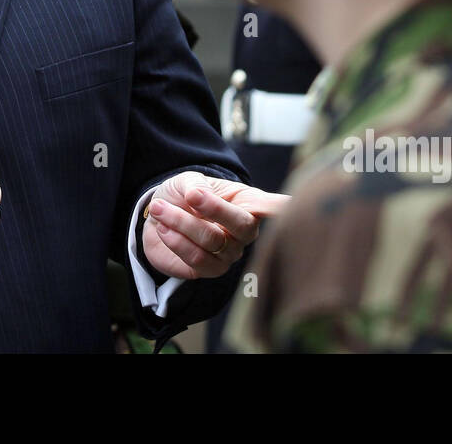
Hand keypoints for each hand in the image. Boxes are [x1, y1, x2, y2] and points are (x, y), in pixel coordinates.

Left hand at [141, 171, 289, 280]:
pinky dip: (176, 240)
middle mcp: (245, 231)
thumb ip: (196, 185)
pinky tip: (163, 227)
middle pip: (242, 225)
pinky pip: (195, 259)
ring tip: (161, 208)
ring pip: (211, 240)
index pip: (274, 208)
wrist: (157, 216)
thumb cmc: (182, 194)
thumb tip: (198, 194)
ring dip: (181, 222)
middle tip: (190, 194)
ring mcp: (230, 253)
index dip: (283, 209)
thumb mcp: (189, 180)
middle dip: (213, 208)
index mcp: (249, 203)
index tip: (293, 205)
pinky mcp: (209, 270)